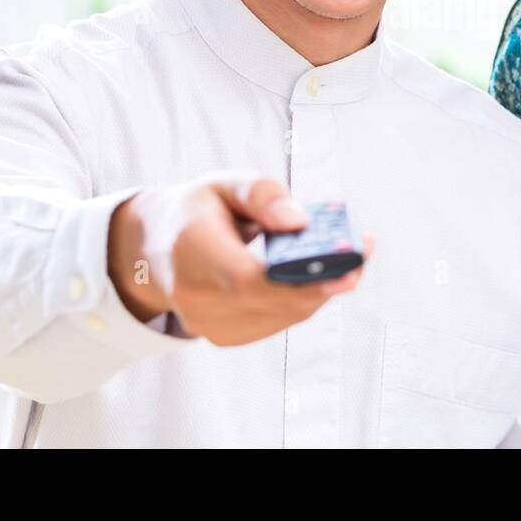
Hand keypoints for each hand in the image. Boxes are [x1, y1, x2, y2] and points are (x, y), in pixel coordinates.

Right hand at [107, 171, 374, 344]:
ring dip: (321, 290)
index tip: (344, 266)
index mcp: (191, 250)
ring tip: (350, 260)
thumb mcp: (224, 184)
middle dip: (324, 280)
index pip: (247, 278)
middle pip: (273, 301)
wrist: (158, 248)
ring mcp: (207, 324)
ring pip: (281, 315)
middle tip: (362, 254)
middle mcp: (195, 296)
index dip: (298, 278)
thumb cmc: (197, 211)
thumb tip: (300, 221)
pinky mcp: (225, 336)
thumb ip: (262, 195)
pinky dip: (304, 301)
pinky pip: (276, 322)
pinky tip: (320, 278)